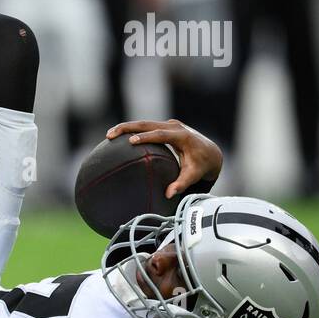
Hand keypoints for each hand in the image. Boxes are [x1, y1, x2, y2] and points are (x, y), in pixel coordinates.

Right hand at [107, 118, 222, 198]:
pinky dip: (131, 130)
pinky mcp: (163, 126)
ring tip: (109, 135)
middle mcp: (175, 126)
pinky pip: (145, 126)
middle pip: (147, 124)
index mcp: (182, 136)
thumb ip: (182, 183)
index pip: (161, 134)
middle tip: (110, 135)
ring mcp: (168, 124)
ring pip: (144, 123)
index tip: (131, 141)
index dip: (146, 137)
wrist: (210, 153)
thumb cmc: (200, 166)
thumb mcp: (193, 175)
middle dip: (128, 128)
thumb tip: (169, 194)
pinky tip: (117, 136)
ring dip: (126, 127)